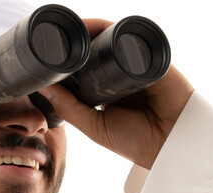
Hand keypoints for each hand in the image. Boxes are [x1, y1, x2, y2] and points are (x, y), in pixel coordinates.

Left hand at [37, 18, 194, 170]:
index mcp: (107, 91)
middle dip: (75, 43)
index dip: (66, 61)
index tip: (45, 55)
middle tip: (52, 39)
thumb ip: (69, 108)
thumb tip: (41, 86)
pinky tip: (93, 28)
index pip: (83, 69)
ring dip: (89, 32)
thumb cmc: (138, 141)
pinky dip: (110, 29)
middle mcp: (120, 75)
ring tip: (68, 31)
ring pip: (109, 40)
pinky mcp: (150, 57)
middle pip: (95, 51)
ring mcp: (135, 64)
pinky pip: (127, 37)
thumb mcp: (95, 127)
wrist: (172, 144)